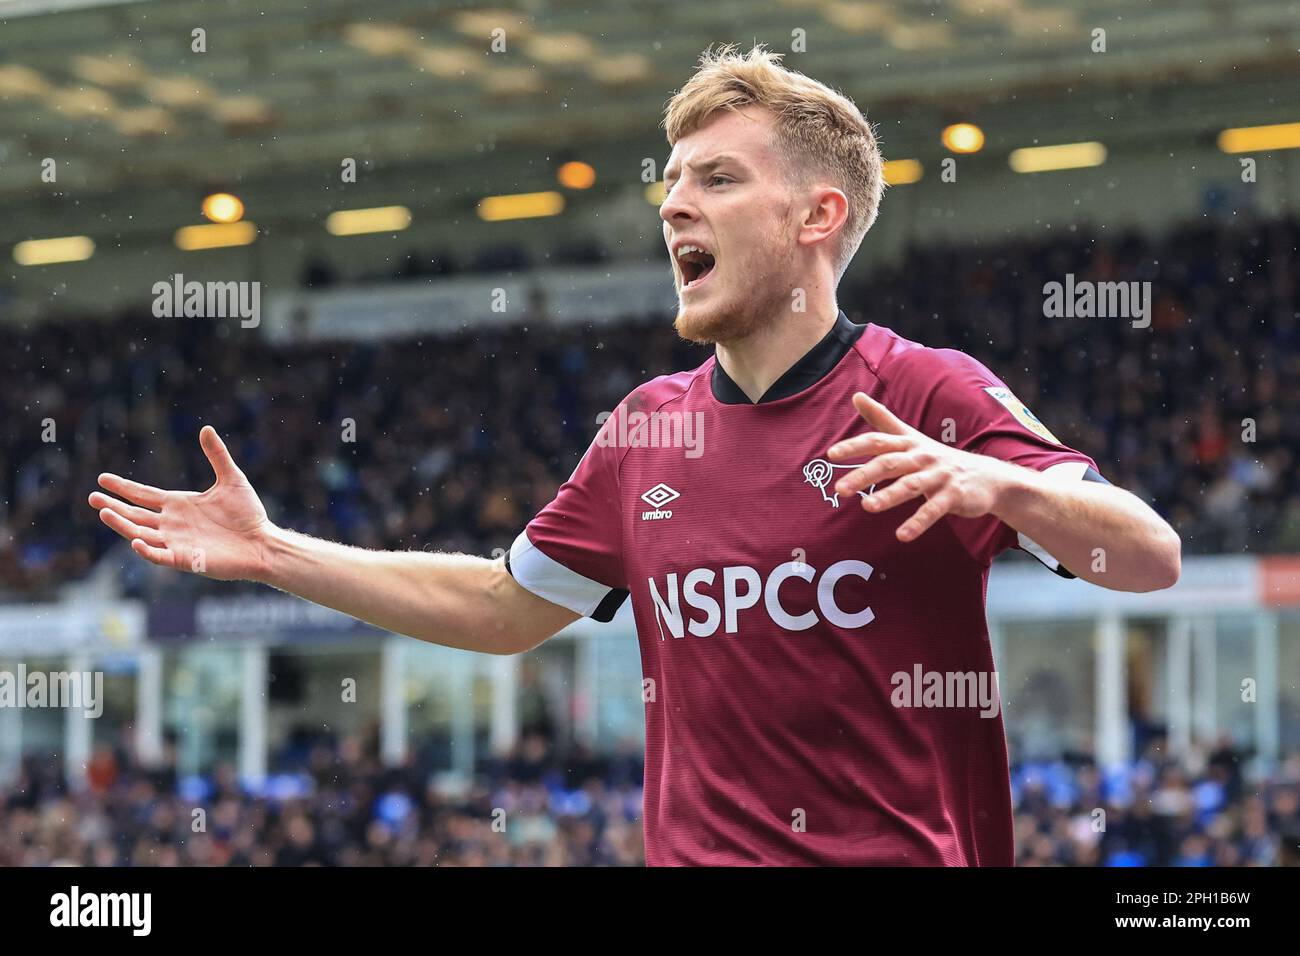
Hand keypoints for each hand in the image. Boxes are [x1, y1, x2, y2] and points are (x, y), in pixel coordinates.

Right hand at [88, 426, 271, 580]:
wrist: (263, 543)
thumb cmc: (248, 514)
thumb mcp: (231, 479)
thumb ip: (217, 455)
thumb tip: (206, 428)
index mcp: (179, 505)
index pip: (144, 495)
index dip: (123, 488)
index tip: (102, 479)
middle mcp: (172, 524)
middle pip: (135, 515)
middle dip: (113, 506)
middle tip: (91, 498)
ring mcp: (177, 543)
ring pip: (140, 534)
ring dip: (122, 525)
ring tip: (104, 512)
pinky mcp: (186, 559)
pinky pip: (160, 556)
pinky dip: (147, 550)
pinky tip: (134, 541)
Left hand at [827, 392, 1016, 541]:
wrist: (987, 476)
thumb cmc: (937, 458)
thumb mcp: (910, 437)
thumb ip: (882, 419)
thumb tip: (855, 395)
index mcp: (908, 443)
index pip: (878, 441)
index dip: (855, 446)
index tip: (831, 455)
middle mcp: (922, 456)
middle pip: (890, 463)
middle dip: (864, 475)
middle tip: (840, 489)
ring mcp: (939, 476)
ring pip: (911, 485)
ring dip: (889, 496)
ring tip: (867, 507)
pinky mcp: (953, 495)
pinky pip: (933, 510)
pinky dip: (918, 522)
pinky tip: (902, 535)